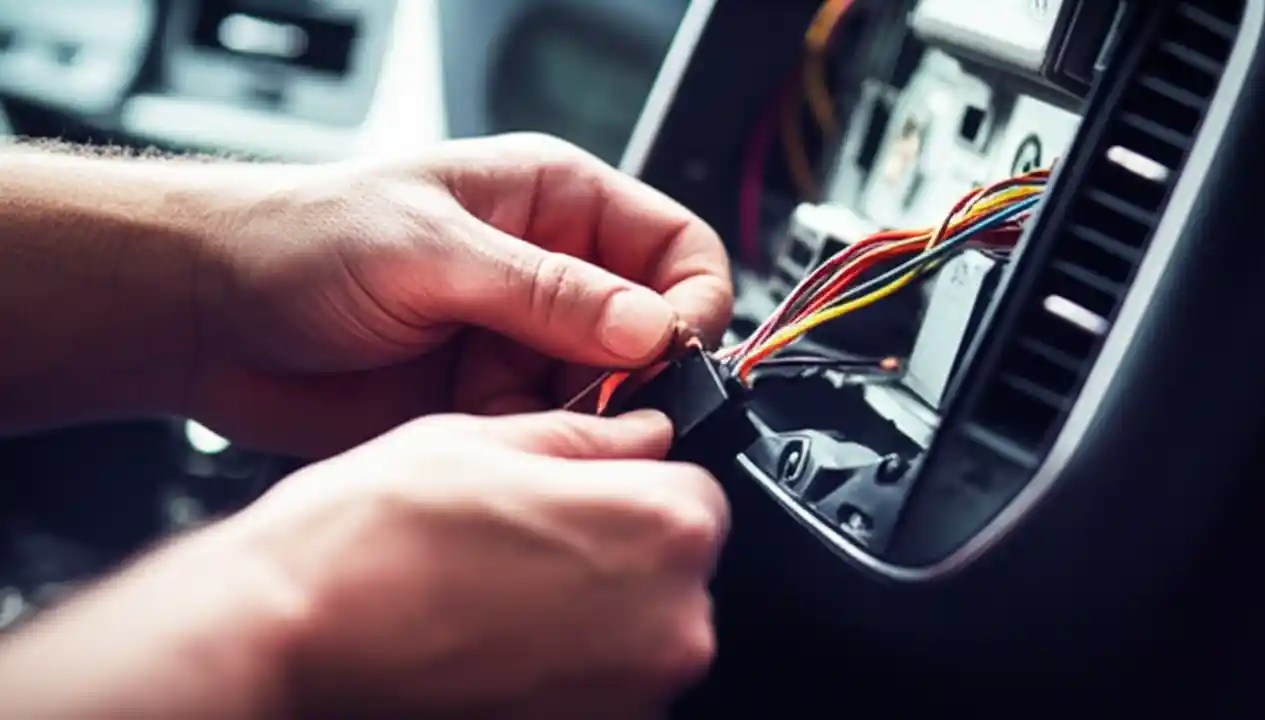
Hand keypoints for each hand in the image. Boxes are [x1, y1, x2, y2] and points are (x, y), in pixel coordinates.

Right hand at [0, 411, 727, 717]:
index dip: (640, 482)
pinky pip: (602, 683)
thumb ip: (589, 438)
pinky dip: (566, 662)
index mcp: (662, 528)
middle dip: (619, 546)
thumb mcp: (486, 439)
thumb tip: (642, 432)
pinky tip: (494, 635)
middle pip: (676, 567)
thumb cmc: (371, 538)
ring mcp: (633, 697)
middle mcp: (671, 624)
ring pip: (641, 629)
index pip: (699, 491)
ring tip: (499, 585)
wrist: (289, 636)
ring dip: (592, 606)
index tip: (593, 488)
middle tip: (531, 536)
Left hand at [192, 134, 732, 455]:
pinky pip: (549, 433)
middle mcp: (547, 271)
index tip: (665, 351)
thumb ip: (546, 291)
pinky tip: (485, 429)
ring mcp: (518, 339)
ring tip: (518, 410)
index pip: (675, 248)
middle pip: (650, 329)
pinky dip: (535, 443)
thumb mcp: (431, 250)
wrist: (208, 315)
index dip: (688, 301)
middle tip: (597, 399)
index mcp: (553, 201)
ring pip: (606, 392)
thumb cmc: (299, 239)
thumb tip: (650, 327)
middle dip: (634, 371)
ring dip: (579, 414)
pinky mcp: (487, 399)